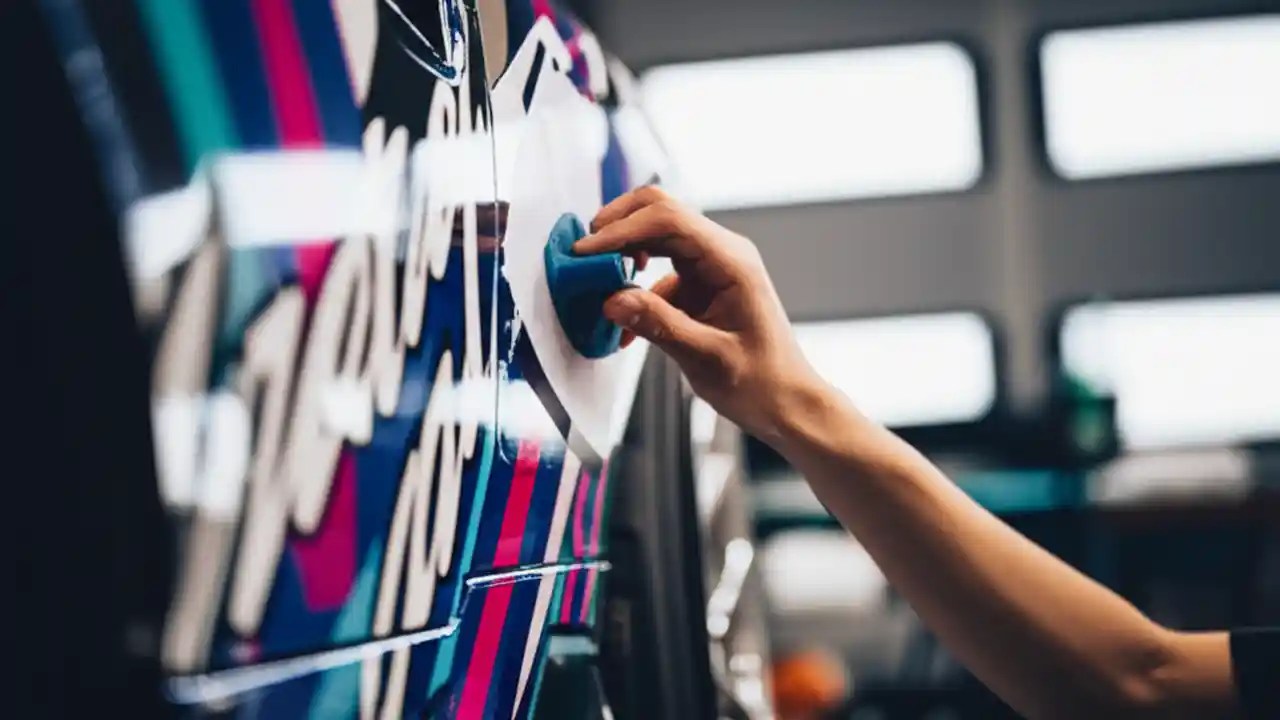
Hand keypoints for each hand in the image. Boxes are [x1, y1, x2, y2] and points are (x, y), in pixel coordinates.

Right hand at [574, 186, 825, 441]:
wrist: (786, 402)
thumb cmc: (761, 383)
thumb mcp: (706, 357)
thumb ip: (659, 325)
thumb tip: (612, 300)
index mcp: (731, 260)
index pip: (668, 219)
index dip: (621, 230)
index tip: (585, 253)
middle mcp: (721, 254)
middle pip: (659, 213)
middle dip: (617, 227)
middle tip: (582, 255)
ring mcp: (710, 268)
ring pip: (655, 239)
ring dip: (622, 257)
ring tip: (593, 283)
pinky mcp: (700, 287)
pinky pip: (658, 275)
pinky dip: (634, 293)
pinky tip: (623, 327)